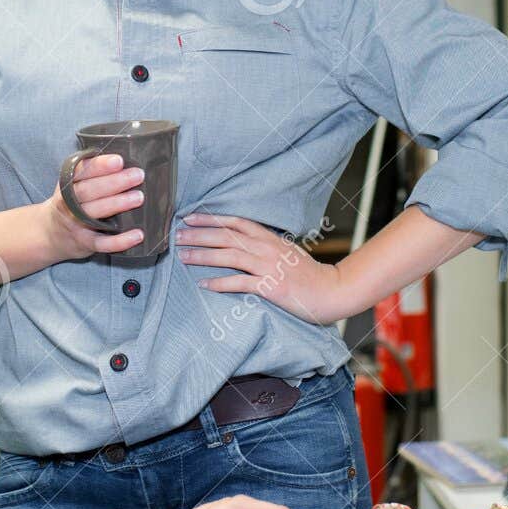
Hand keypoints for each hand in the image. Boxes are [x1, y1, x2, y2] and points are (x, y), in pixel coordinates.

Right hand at [42, 153, 146, 260]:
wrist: (49, 233)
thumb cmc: (69, 203)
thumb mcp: (72, 184)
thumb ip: (91, 173)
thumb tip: (127, 161)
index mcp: (68, 183)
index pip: (82, 171)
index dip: (100, 165)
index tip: (118, 160)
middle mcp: (68, 203)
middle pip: (89, 190)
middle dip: (114, 182)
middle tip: (137, 175)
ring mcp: (75, 223)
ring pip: (94, 213)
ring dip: (117, 204)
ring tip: (139, 197)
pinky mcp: (84, 243)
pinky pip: (102, 243)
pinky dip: (120, 241)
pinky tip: (138, 235)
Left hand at [176, 213, 357, 324]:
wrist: (330, 290)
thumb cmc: (306, 273)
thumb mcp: (285, 251)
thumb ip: (263, 244)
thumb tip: (238, 242)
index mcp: (269, 237)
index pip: (235, 222)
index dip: (210, 219)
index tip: (189, 218)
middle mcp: (267, 248)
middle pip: (226, 237)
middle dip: (199, 235)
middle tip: (176, 236)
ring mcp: (269, 266)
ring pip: (229, 256)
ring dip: (203, 256)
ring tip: (183, 256)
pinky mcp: (271, 286)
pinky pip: (240, 283)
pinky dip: (220, 283)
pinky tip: (204, 284)